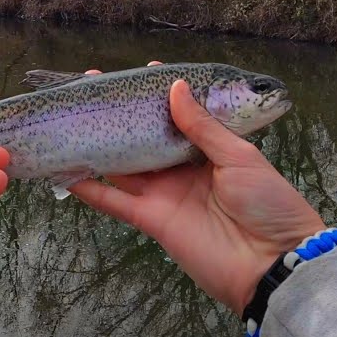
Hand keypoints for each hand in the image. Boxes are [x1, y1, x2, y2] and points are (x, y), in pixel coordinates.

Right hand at [70, 75, 324, 314]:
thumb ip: (203, 127)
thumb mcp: (240, 157)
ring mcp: (164, 195)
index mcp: (211, 151)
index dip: (162, 97)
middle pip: (145, 138)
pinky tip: (65, 170)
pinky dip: (90, 189)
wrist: (270, 264)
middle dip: (123, 115)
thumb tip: (174, 90)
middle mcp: (182, 170)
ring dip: (99, 145)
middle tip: (95, 88)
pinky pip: (115, 202)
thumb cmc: (266, 204)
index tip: (142, 72)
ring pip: (124, 166)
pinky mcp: (151, 220)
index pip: (180, 118)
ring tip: (72, 119)